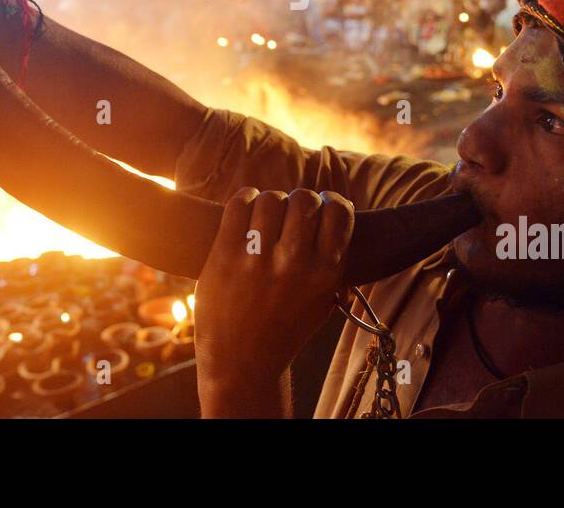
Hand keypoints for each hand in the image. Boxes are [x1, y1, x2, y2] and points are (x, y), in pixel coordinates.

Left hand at [194, 187, 353, 416]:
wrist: (242, 365)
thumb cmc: (284, 329)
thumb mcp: (322, 302)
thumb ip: (332, 263)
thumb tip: (336, 217)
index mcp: (324, 274)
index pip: (338, 212)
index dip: (331, 202)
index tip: (323, 205)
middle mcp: (295, 264)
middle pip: (304, 200)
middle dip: (299, 200)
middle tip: (291, 212)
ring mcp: (258, 260)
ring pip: (271, 199)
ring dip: (269, 200)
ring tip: (265, 213)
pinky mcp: (225, 256)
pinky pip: (238, 205)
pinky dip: (245, 198)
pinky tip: (246, 207)